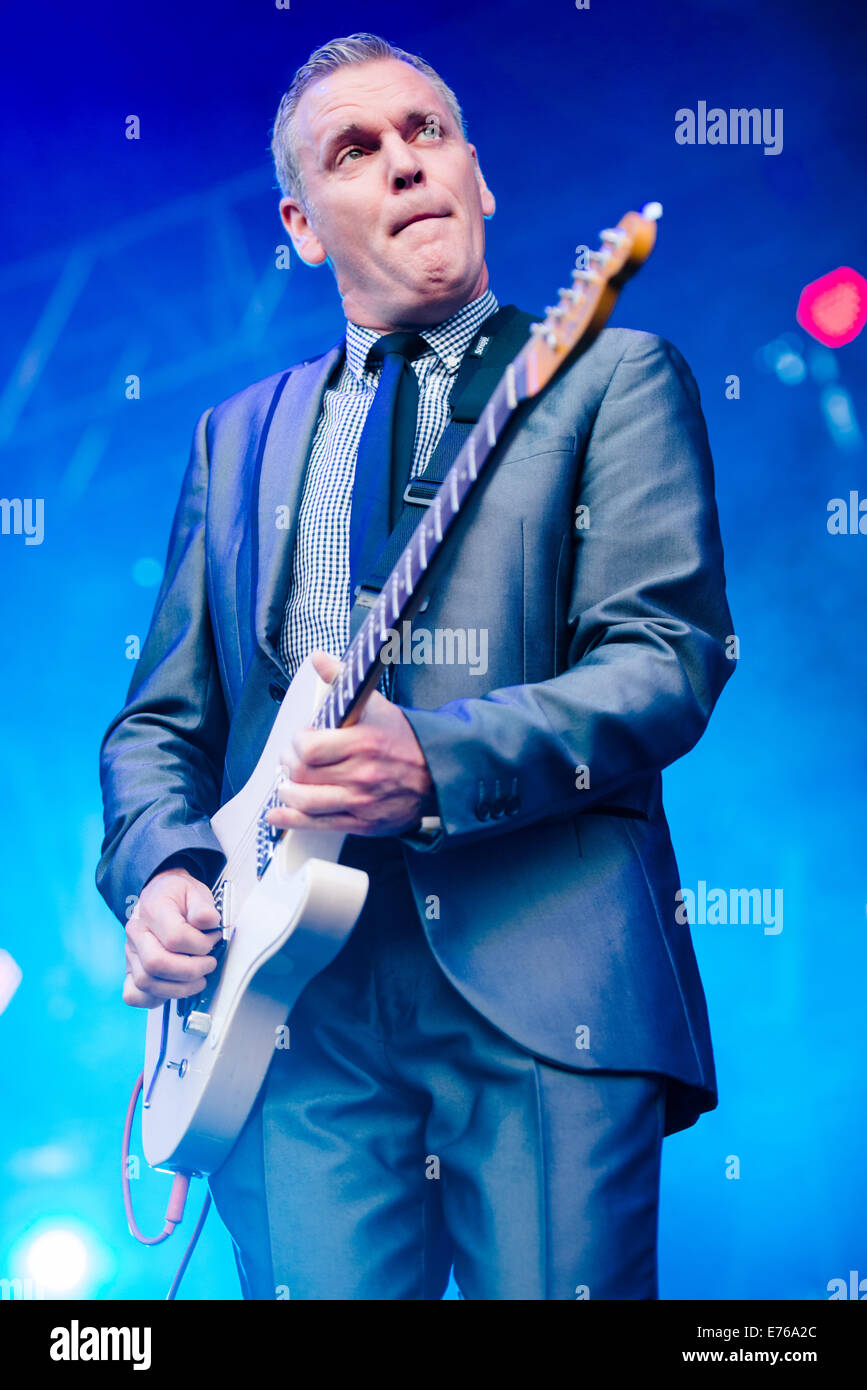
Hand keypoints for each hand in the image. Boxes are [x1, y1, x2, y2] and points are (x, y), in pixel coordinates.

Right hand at [123, 868, 221, 1008]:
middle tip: (209, 964)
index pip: (175, 937)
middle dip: (191, 970)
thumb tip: (209, 923)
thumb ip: (204, 907)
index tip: (213, 940)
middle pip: (156, 964)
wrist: (159, 894)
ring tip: (198, 979)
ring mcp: (130, 954)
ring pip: (147, 983)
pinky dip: (155, 999)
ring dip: (180, 988)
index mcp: (152, 910)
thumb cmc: (178, 896)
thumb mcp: (195, 891)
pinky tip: (174, 988)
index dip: (200, 945)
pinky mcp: (130, 970)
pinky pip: (134, 995)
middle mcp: (136, 933)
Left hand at [267, 650, 434, 836]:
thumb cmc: (405, 740)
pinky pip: (317, 824)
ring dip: (287, 791)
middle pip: (303, 774)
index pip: (310, 748)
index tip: (301, 738)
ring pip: (305, 801)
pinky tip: (277, 814)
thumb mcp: (376, 705)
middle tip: (289, 758)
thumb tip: (318, 658)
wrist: (438, 774)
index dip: (297, 742)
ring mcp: (361, 802)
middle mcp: (361, 775)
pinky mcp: (361, 822)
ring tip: (287, 783)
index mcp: (364, 743)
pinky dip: (291, 820)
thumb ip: (343, 680)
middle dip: (288, 764)